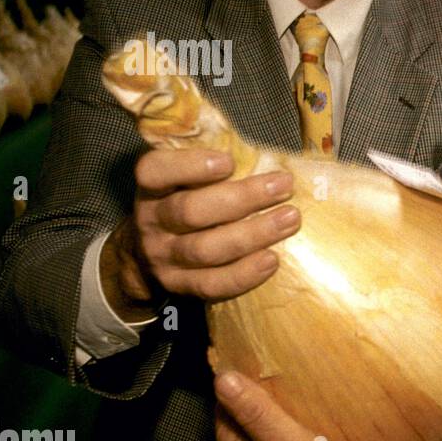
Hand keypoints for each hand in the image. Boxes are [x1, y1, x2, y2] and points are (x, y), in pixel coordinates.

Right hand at [102, 149, 299, 320]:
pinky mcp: (179, 286)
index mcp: (152, 188)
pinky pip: (212, 284)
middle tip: (283, 186)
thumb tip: (270, 155)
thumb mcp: (188, 181)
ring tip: (290, 219)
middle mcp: (151, 221)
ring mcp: (163, 257)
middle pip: (191, 211)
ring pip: (206, 249)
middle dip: (242, 198)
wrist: (151, 256)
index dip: (189, 165)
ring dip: (253, 234)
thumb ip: (216, 167)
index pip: (154, 171)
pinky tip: (272, 259)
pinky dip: (244, 273)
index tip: (229, 161)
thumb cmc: (188, 203)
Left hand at [214, 370, 397, 440]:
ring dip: (268, 427)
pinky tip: (309, 432)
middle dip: (245, 412)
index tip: (236, 373)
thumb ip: (255, 412)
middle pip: (242, 440)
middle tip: (257, 384)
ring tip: (281, 404)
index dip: (226, 399)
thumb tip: (224, 382)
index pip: (223, 428)